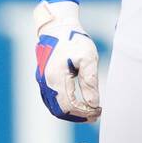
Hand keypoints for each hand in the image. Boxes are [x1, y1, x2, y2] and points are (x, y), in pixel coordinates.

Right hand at [34, 0, 101, 122]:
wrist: (57, 27)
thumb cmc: (74, 40)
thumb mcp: (88, 58)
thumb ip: (90, 82)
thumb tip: (93, 104)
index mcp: (56, 77)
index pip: (70, 106)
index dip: (84, 112)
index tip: (99, 111)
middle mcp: (46, 82)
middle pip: (60, 111)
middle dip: (78, 116)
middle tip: (95, 115)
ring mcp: (42, 81)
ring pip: (54, 107)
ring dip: (71, 113)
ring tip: (89, 111)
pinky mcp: (42, 79)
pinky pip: (51, 100)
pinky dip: (64, 106)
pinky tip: (78, 104)